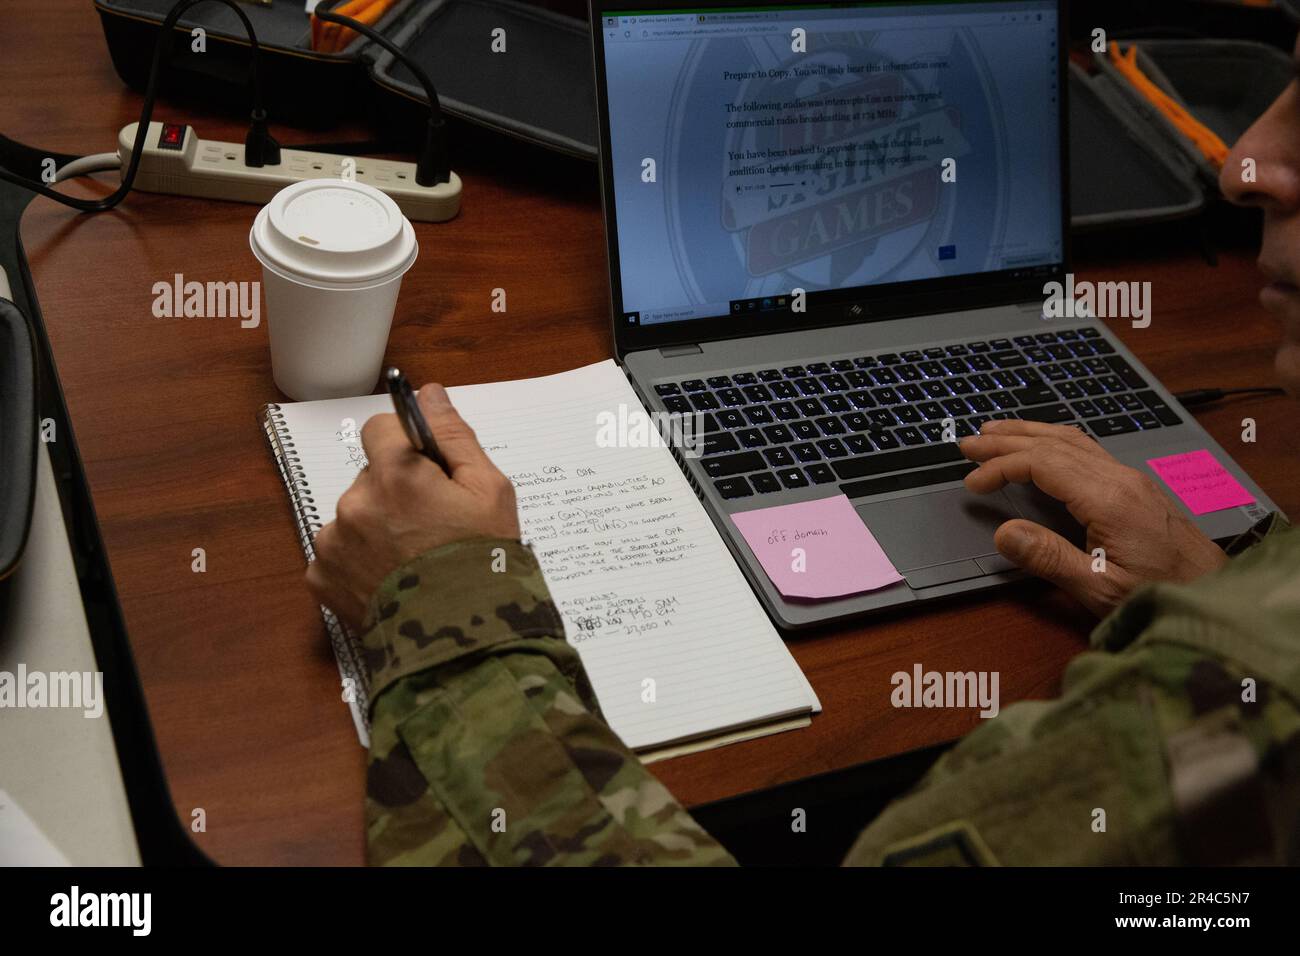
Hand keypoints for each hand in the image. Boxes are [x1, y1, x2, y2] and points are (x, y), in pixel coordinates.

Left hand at [306, 384, 520, 629]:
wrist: (462, 642)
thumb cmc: (484, 562)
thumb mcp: (490, 490)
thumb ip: (454, 435)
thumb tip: (429, 393)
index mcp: (394, 472)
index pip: (380, 429)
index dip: (406, 448)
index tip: (429, 474)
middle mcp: (354, 501)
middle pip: (369, 477)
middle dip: (396, 493)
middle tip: (432, 529)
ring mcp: (333, 542)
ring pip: (353, 517)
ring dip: (376, 528)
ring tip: (413, 562)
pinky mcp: (321, 579)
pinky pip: (337, 555)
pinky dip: (359, 563)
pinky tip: (392, 580)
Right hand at [959, 420, 1226, 616]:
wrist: (1217, 595)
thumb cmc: (1162, 595)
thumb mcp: (1100, 588)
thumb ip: (1050, 559)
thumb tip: (1003, 533)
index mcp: (1109, 498)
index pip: (1042, 464)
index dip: (1001, 467)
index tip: (972, 483)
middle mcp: (1121, 479)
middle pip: (1054, 443)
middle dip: (1006, 440)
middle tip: (967, 443)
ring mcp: (1131, 479)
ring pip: (1072, 440)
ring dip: (1029, 433)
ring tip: (995, 432)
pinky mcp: (1137, 487)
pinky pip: (1088, 449)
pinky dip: (1053, 442)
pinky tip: (1042, 445)